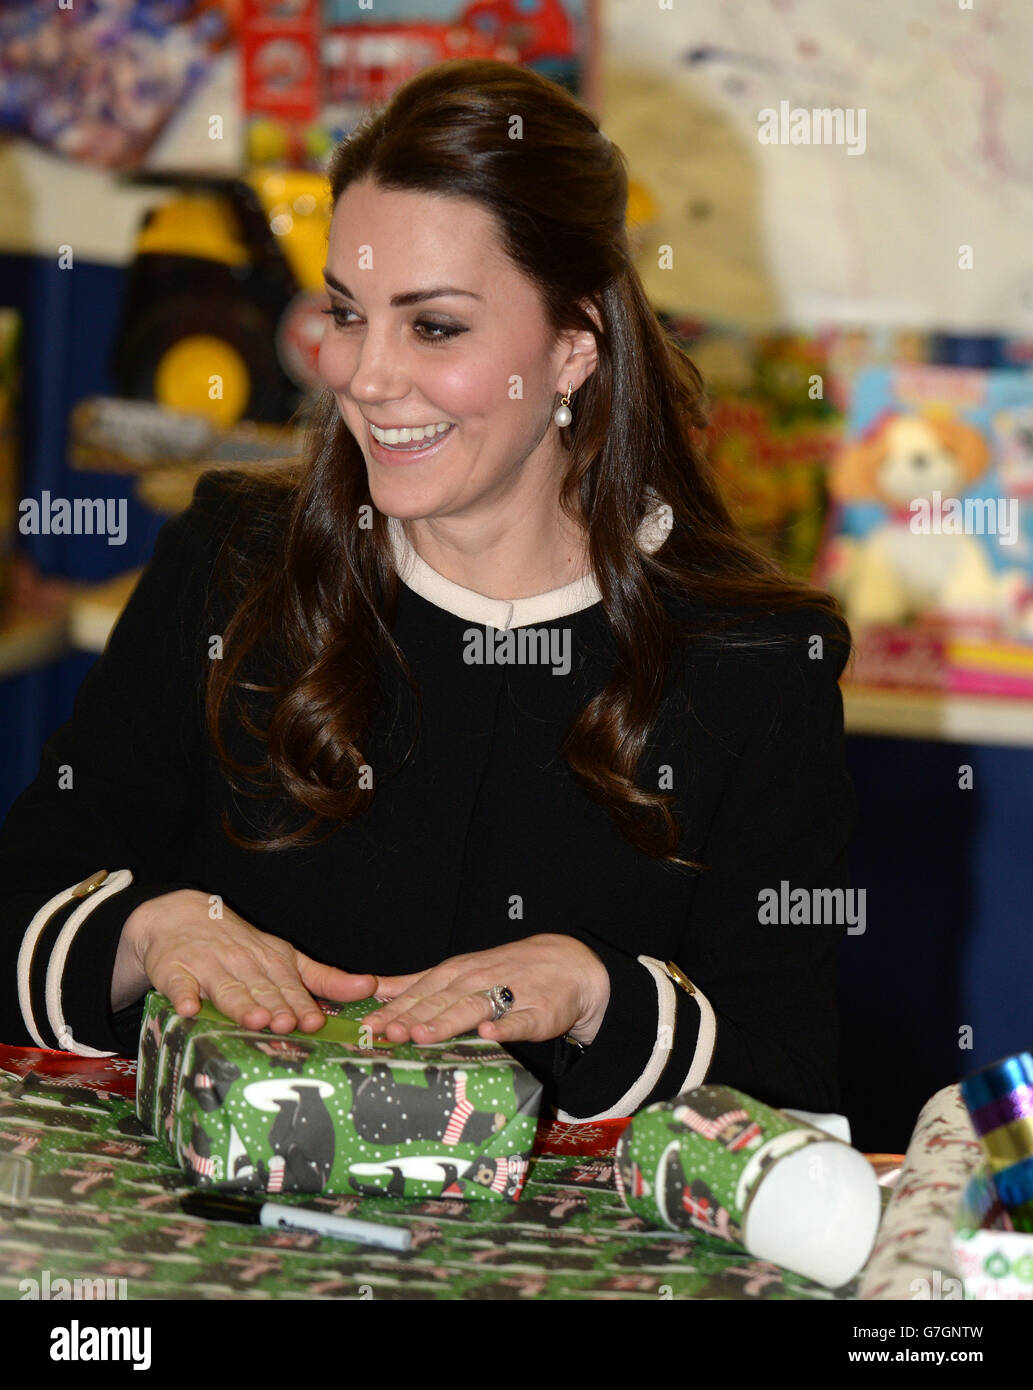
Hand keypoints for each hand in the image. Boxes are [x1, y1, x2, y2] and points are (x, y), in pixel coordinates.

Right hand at [116, 890, 375, 1032]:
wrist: (181, 916)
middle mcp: (242, 963)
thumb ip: (325, 978)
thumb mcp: (285, 958)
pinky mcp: (173, 971)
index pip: (288, 986)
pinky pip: (178, 984)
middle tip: (286, 1024)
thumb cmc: (242, 947)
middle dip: (274, 1006)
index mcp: (271, 963)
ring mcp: (207, 967)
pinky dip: (183, 995)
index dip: (300, 1004)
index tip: (313, 1021)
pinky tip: (188, 1009)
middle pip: (259, 989)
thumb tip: (371, 987)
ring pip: (225, 988)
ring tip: (252, 1019)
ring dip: (239, 1003)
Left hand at [358, 934, 610, 1046]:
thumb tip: (374, 991)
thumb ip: (418, 984)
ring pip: (474, 1008)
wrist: (569, 963)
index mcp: (456, 973)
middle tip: (388, 1033)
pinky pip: (520, 1020)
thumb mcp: (459, 972)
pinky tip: (489, 1033)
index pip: (420, 991)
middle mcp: (478, 980)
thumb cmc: (506, 971)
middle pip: (441, 1000)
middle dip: (413, 1017)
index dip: (394, 1009)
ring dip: (448, 1021)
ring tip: (423, 1034)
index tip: (370, 1026)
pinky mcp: (538, 1012)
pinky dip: (504, 1026)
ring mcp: (509, 994)